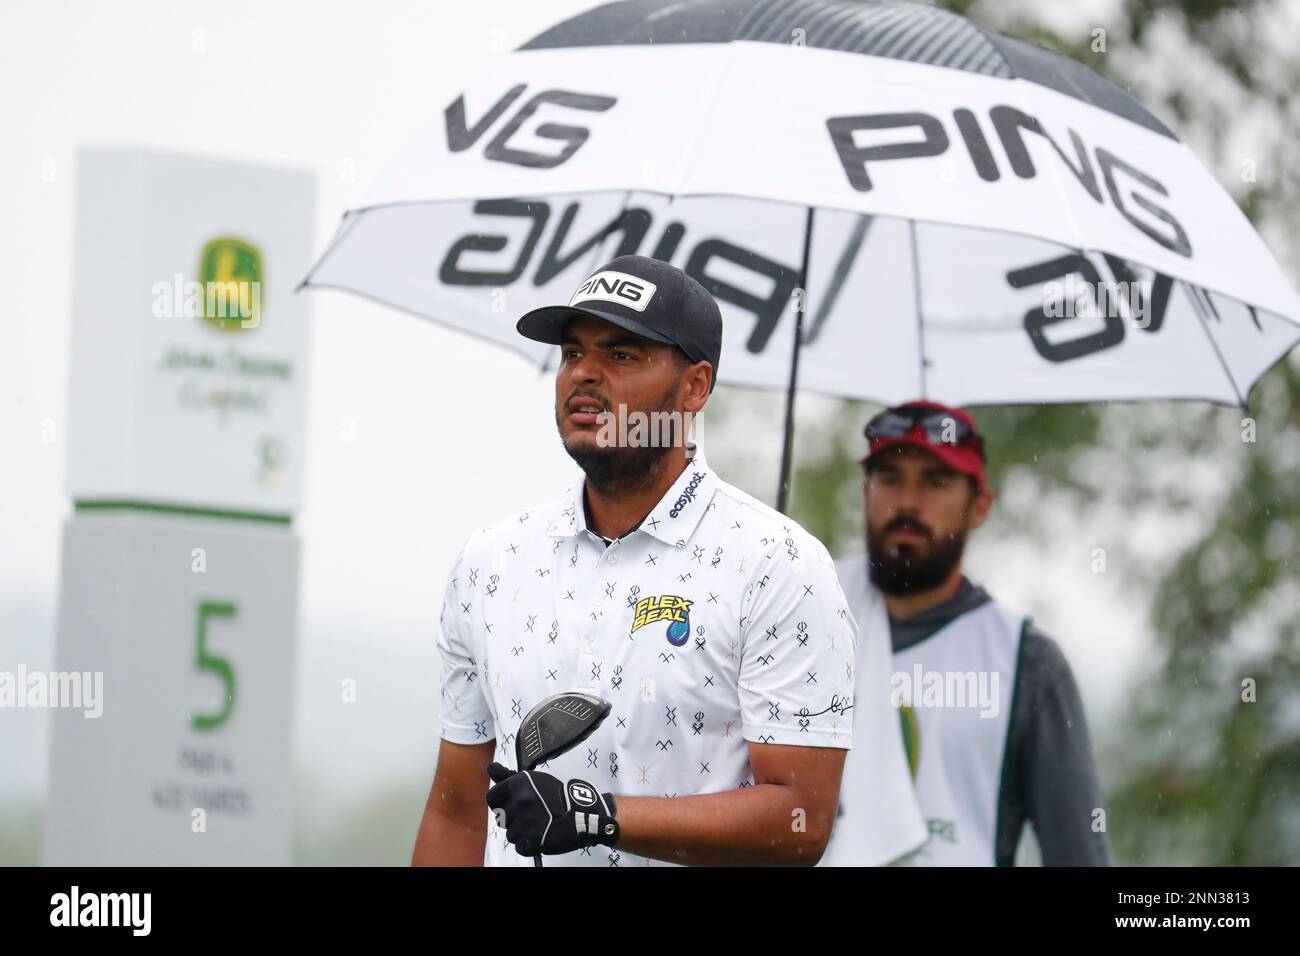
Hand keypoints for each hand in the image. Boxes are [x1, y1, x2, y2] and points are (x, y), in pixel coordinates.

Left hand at [485, 762, 618, 856]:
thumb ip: (509, 776)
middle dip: (512, 818)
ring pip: (510, 834)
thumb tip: (491, 768)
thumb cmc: (557, 795)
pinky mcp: (532, 840)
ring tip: (537, 825)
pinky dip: (529, 844)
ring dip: (521, 832)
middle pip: (501, 817)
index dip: (500, 802)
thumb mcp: (533, 779)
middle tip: (530, 815)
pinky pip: (520, 846)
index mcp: (518, 784)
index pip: (491, 797)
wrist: (582, 813)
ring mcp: (526, 822)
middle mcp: (520, 802)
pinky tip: (540, 835)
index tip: (511, 804)